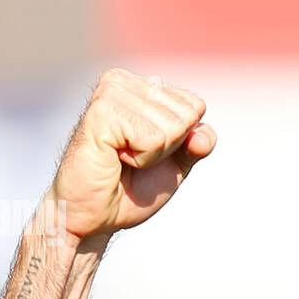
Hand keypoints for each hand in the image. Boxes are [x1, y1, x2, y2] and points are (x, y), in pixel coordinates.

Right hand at [49, 68, 215, 238]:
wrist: (95, 216)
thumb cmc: (130, 188)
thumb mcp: (176, 165)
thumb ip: (197, 145)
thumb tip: (202, 136)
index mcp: (142, 87)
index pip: (195, 106)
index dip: (181, 142)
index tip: (149, 153)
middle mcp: (125, 82)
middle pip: (187, 115)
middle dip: (168, 149)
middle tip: (133, 160)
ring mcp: (111, 93)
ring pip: (172, 126)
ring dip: (152, 156)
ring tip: (121, 159)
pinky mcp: (102, 111)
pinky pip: (153, 138)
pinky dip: (141, 159)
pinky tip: (115, 158)